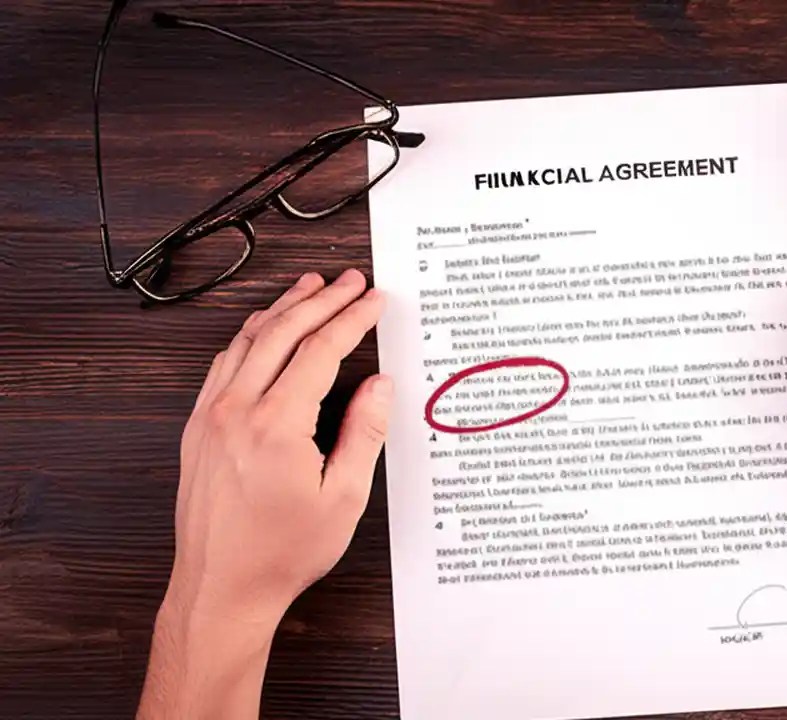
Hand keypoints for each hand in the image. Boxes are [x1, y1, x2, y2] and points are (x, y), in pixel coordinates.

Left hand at [167, 269, 389, 626]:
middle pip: (282, 332)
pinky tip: (264, 331)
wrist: (222, 588)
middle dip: (320, 299)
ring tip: (309, 288)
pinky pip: (224, 365)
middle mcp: (237, 411)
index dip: (352, 318)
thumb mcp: (343, 498)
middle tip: (348, 280)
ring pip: (247, 341)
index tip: (373, 299)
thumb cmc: (281, 552)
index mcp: (277, 424)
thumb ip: (364, 433)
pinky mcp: (198, 429)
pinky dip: (250, 337)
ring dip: (282, 309)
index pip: (321, 350)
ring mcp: (211, 417)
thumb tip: (379, 386)